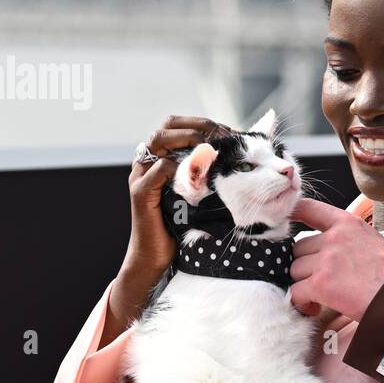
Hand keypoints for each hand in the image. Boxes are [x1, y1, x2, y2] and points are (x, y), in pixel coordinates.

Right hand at [123, 115, 233, 280]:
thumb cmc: (182, 226)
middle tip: (226, 139)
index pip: (180, 125)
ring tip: (215, 151)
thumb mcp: (200, 194)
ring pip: (159, 140)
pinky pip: (158, 170)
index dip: (207, 125)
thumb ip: (210, 173)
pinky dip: (179, 167)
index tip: (235, 135)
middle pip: (167, 125)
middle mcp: (148, 161)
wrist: (157, 257)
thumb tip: (243, 156)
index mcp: (162, 157)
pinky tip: (201, 176)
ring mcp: (141, 175)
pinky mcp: (140, 193)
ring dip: (189, 140)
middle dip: (200, 127)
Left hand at [288, 197, 383, 319]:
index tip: (282, 220)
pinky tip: (316, 308)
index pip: (309, 208)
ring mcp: (326, 260)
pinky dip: (303, 303)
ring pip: (295, 271)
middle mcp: (334, 238)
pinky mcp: (321, 283)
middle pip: (298, 249)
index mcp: (348, 224)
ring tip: (321, 298)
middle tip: (319, 282)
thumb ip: (348, 239)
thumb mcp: (373, 242)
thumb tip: (325, 248)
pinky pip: (296, 292)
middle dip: (305, 267)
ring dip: (304, 286)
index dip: (292, 214)